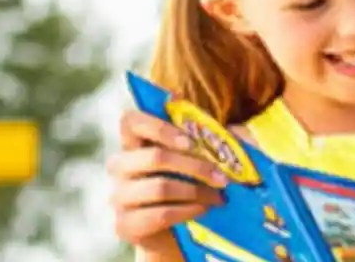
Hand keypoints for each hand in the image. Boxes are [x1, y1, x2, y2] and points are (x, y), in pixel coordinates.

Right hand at [107, 109, 226, 253]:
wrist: (175, 232)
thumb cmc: (187, 184)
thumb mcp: (195, 159)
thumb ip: (205, 141)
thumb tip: (235, 133)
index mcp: (134, 144)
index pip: (131, 122)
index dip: (160, 127)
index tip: (191, 141)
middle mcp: (120, 168)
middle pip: (155, 157)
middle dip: (195, 166)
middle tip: (222, 177)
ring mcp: (119, 197)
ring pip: (161, 187)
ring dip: (197, 191)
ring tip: (219, 196)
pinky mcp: (125, 225)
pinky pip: (160, 214)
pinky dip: (188, 210)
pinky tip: (204, 209)